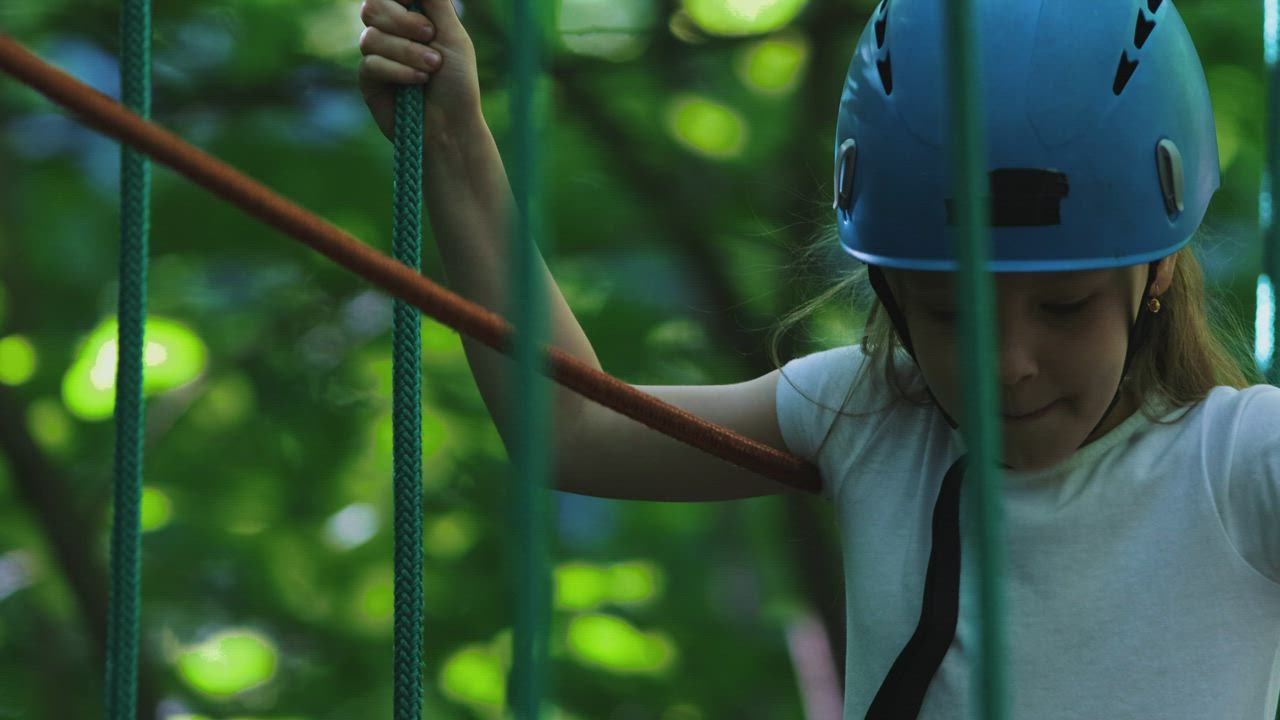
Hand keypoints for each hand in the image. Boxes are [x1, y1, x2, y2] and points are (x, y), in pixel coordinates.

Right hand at [358, 0, 480, 143]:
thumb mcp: (453, 35)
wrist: (452, 126)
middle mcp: (390, 33)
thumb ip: (435, 1)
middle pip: (371, 6)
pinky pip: (371, 63)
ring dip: (408, 51)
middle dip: (402, 20)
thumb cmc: (457, 83)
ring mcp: (376, 56)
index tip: (415, 2)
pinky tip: (418, 82)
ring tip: (433, 68)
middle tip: (430, 35)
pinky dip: (399, 71)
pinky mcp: (368, 81)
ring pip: (371, 37)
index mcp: (410, 17)